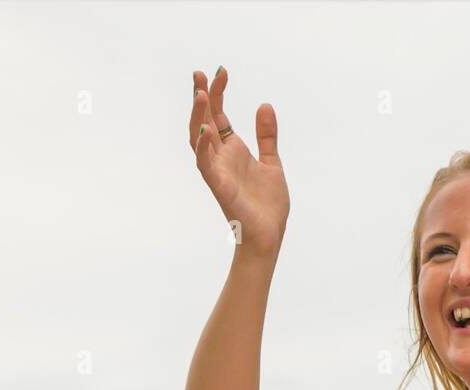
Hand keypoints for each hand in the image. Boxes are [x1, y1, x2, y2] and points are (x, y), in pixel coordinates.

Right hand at [189, 66, 289, 254]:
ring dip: (197, 118)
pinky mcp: (220, 188)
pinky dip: (203, 148)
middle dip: (201, 97)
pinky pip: (205, 166)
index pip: (219, 115)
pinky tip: (206, 130)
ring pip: (199, 140)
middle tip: (199, 74)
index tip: (221, 72)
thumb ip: (267, 136)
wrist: (269, 236)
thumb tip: (265, 105)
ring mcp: (218, 172)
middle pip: (205, 121)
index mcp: (233, 151)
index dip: (217, 94)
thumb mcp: (272, 163)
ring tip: (199, 94)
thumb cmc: (268, 206)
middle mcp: (222, 158)